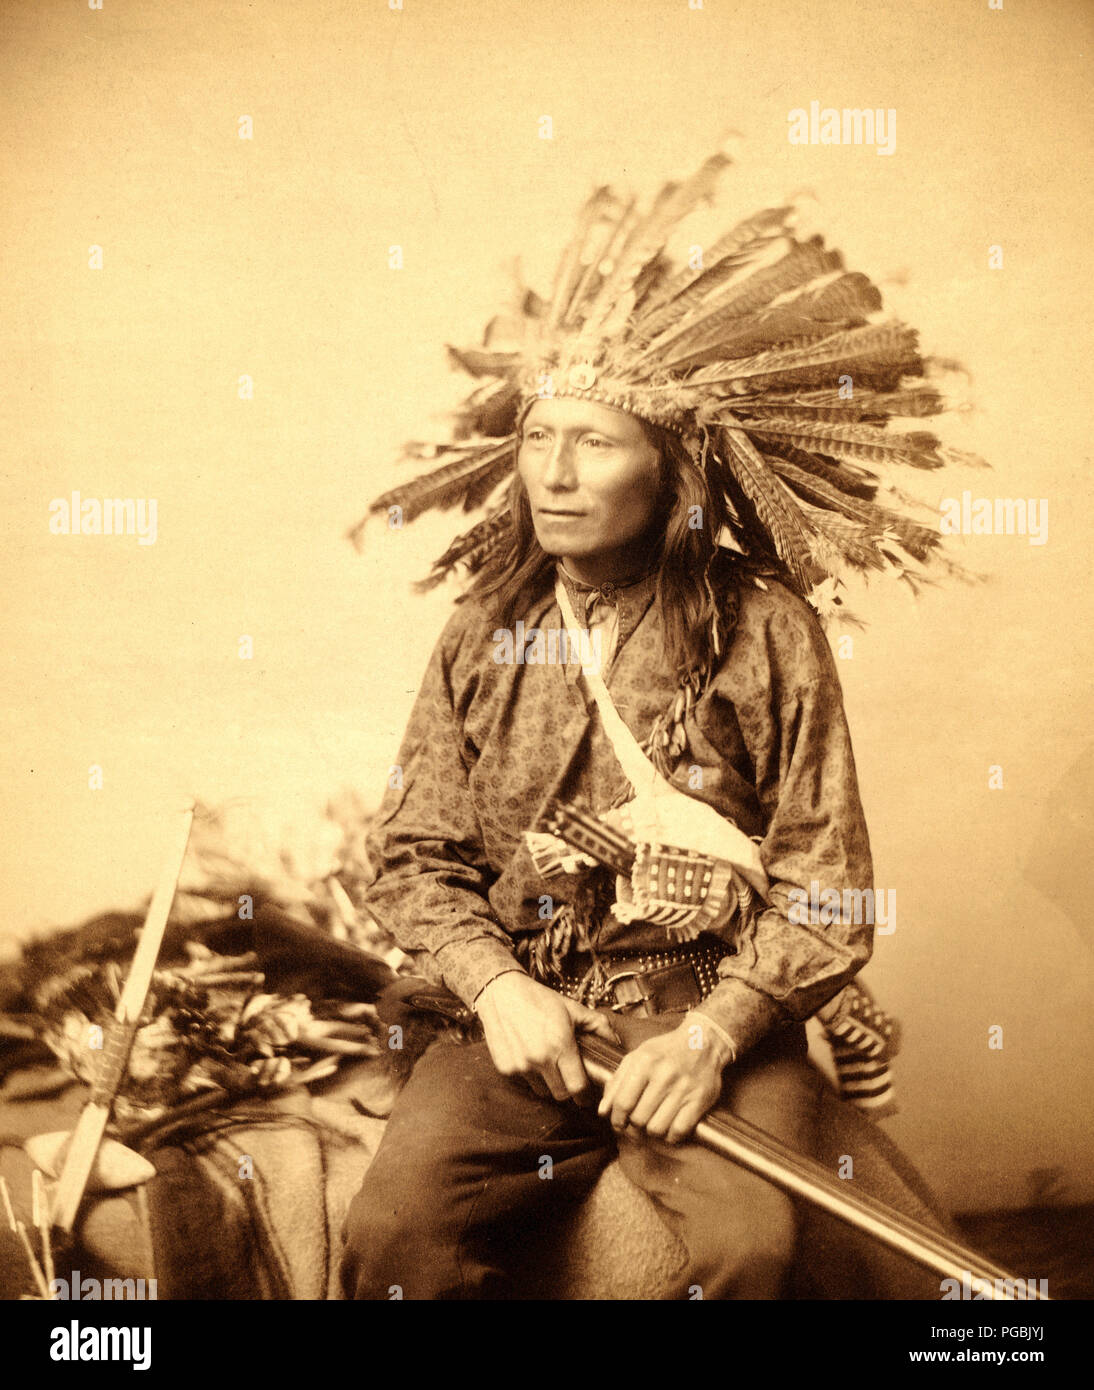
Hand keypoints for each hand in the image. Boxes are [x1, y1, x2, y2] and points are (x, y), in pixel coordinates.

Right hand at [475, 971, 617, 1102]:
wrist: (502, 992)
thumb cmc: (538, 999)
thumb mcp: (572, 1008)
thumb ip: (598, 1025)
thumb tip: (615, 1041)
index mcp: (560, 1044)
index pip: (577, 1087)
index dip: (585, 1094)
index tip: (586, 1094)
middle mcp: (540, 1058)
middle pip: (561, 1094)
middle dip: (568, 1088)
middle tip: (568, 1076)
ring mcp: (520, 1065)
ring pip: (542, 1090)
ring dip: (547, 1081)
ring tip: (547, 1061)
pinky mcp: (505, 1068)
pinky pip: (524, 1081)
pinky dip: (530, 1074)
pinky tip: (529, 1055)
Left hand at [597, 1018, 732, 1143]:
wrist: (703, 1041)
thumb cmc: (666, 1050)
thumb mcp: (637, 1056)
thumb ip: (617, 1082)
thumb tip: (602, 1111)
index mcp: (644, 1062)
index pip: (622, 1102)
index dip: (616, 1119)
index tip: (618, 1123)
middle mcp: (664, 1075)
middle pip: (638, 1118)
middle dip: (633, 1125)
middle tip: (636, 1122)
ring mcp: (683, 1089)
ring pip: (656, 1128)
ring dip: (651, 1131)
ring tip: (652, 1122)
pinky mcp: (699, 1101)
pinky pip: (678, 1131)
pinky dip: (670, 1135)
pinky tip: (669, 1125)